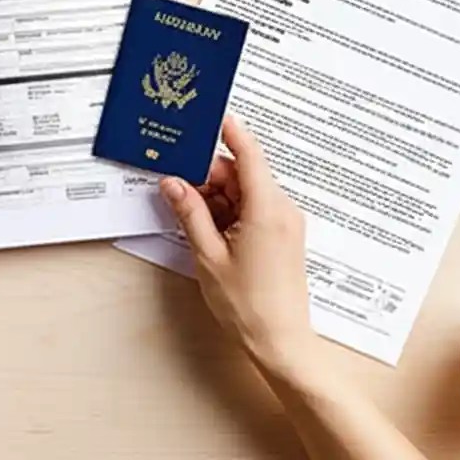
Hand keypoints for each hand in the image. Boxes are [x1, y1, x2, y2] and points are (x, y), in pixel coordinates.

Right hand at [159, 116, 313, 366]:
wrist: (280, 341)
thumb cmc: (248, 306)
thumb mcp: (208, 256)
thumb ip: (190, 214)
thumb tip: (174, 184)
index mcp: (267, 209)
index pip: (250, 155)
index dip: (231, 133)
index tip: (214, 117)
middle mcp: (282, 210)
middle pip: (243, 174)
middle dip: (210, 176)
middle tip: (178, 185)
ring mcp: (285, 223)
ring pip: (246, 192)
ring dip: (218, 197)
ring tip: (191, 216)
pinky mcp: (283, 235)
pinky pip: (255, 208)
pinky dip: (231, 211)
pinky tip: (209, 228)